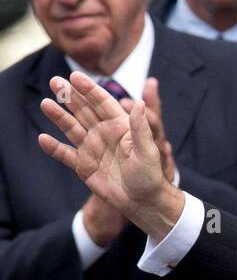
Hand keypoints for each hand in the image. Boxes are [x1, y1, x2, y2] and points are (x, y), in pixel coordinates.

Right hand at [38, 72, 183, 237]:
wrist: (143, 202)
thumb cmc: (150, 176)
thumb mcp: (148, 151)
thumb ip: (141, 128)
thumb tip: (140, 103)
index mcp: (119, 126)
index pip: (102, 102)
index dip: (89, 89)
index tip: (75, 77)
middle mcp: (103, 133)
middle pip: (83, 110)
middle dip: (69, 96)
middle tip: (55, 81)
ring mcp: (92, 148)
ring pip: (71, 128)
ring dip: (58, 117)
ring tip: (46, 104)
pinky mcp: (84, 165)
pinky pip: (66, 154)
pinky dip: (55, 148)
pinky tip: (43, 140)